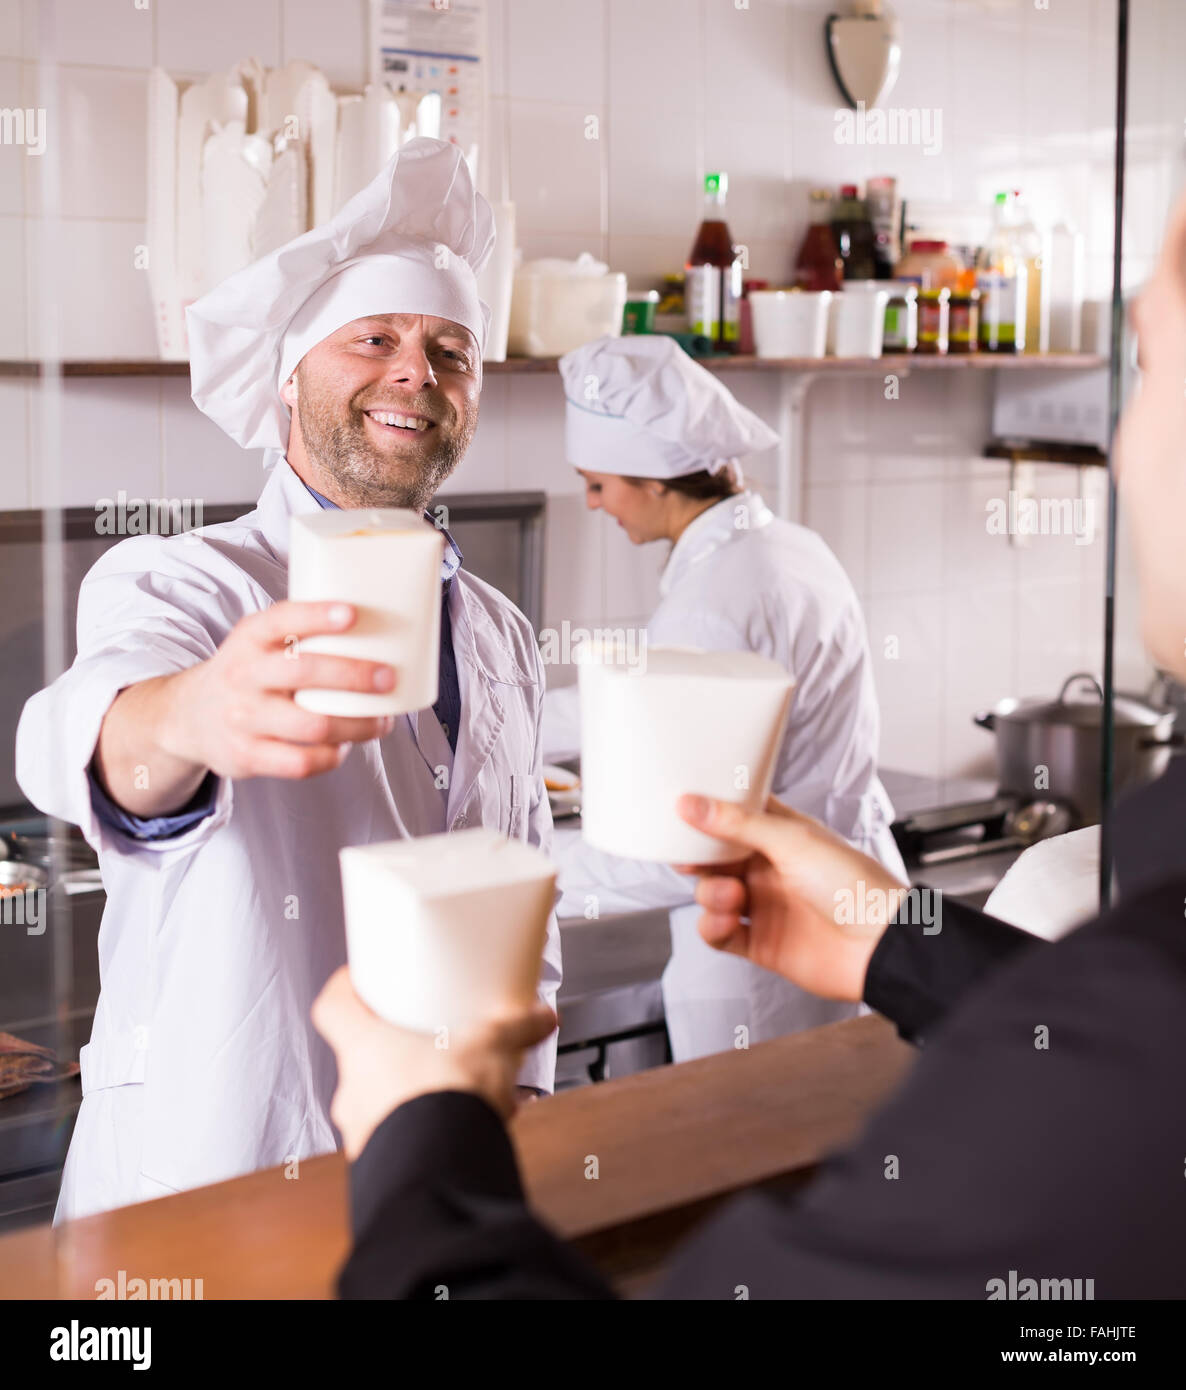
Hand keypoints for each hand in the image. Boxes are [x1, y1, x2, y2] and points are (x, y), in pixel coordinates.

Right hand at [166, 600, 397, 781]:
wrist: (190, 716)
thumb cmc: (248, 673)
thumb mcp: (259, 642)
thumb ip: (299, 633)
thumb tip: (377, 628)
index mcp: (248, 639)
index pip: (280, 619)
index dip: (316, 616)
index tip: (352, 614)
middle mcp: (242, 676)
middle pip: (304, 673)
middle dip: (354, 676)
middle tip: (388, 678)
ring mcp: (243, 719)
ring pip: (312, 725)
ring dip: (358, 725)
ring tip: (382, 722)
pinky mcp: (247, 756)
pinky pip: (302, 762)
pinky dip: (332, 756)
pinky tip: (344, 746)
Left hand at [312, 967, 557, 1160]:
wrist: (443, 1172)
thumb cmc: (446, 1101)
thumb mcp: (491, 1044)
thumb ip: (516, 1027)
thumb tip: (538, 1017)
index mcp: (364, 1047)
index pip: (333, 1006)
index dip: (346, 990)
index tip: (363, 982)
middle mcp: (353, 1089)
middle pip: (362, 1057)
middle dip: (398, 1050)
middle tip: (428, 1042)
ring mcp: (363, 1131)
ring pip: (381, 1101)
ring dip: (413, 1095)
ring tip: (454, 1091)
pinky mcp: (384, 1166)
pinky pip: (400, 1140)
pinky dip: (425, 1133)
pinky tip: (459, 1130)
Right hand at [674, 794, 910, 1002]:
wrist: (880, 946)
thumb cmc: (855, 885)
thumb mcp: (792, 841)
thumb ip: (737, 823)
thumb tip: (691, 803)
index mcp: (781, 835)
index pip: (735, 816)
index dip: (707, 814)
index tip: (681, 813)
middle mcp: (769, 868)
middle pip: (716, 857)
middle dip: (699, 858)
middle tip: (690, 858)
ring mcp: (764, 905)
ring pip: (712, 894)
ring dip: (709, 893)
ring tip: (729, 895)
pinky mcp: (760, 942)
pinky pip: (719, 933)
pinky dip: (712, 927)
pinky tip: (724, 921)